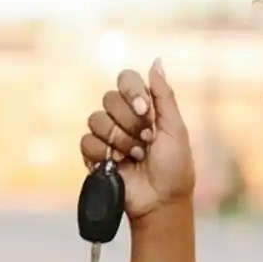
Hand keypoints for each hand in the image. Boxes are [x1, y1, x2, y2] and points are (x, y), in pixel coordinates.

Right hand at [79, 58, 194, 221]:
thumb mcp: (175, 128)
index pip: (126, 79)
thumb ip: (164, 95)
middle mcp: (123, 117)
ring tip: (136, 156)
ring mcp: (107, 136)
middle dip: (130, 122)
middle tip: (146, 141)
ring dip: (120, 140)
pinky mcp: (94, 155)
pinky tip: (118, 164)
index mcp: (144, 107)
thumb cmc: (175, 167)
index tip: (145, 111)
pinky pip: (87, 141)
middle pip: (109, 98)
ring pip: (96, 119)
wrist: (161, 200)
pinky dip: (104, 154)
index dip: (132, 92)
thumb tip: (157, 60)